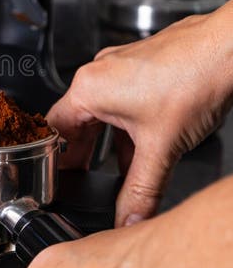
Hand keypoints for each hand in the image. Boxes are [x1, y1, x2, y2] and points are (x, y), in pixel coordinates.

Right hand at [46, 3, 232, 225]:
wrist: (229, 48)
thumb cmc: (195, 77)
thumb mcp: (162, 148)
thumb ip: (141, 191)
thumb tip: (128, 220)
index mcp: (89, 89)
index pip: (52, 131)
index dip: (53, 161)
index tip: (56, 181)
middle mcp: (99, 73)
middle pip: (74, 123)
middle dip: (81, 155)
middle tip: (83, 181)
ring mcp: (119, 67)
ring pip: (101, 113)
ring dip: (106, 142)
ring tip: (116, 168)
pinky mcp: (141, 66)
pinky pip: (121, 101)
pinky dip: (126, 127)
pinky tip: (144, 145)